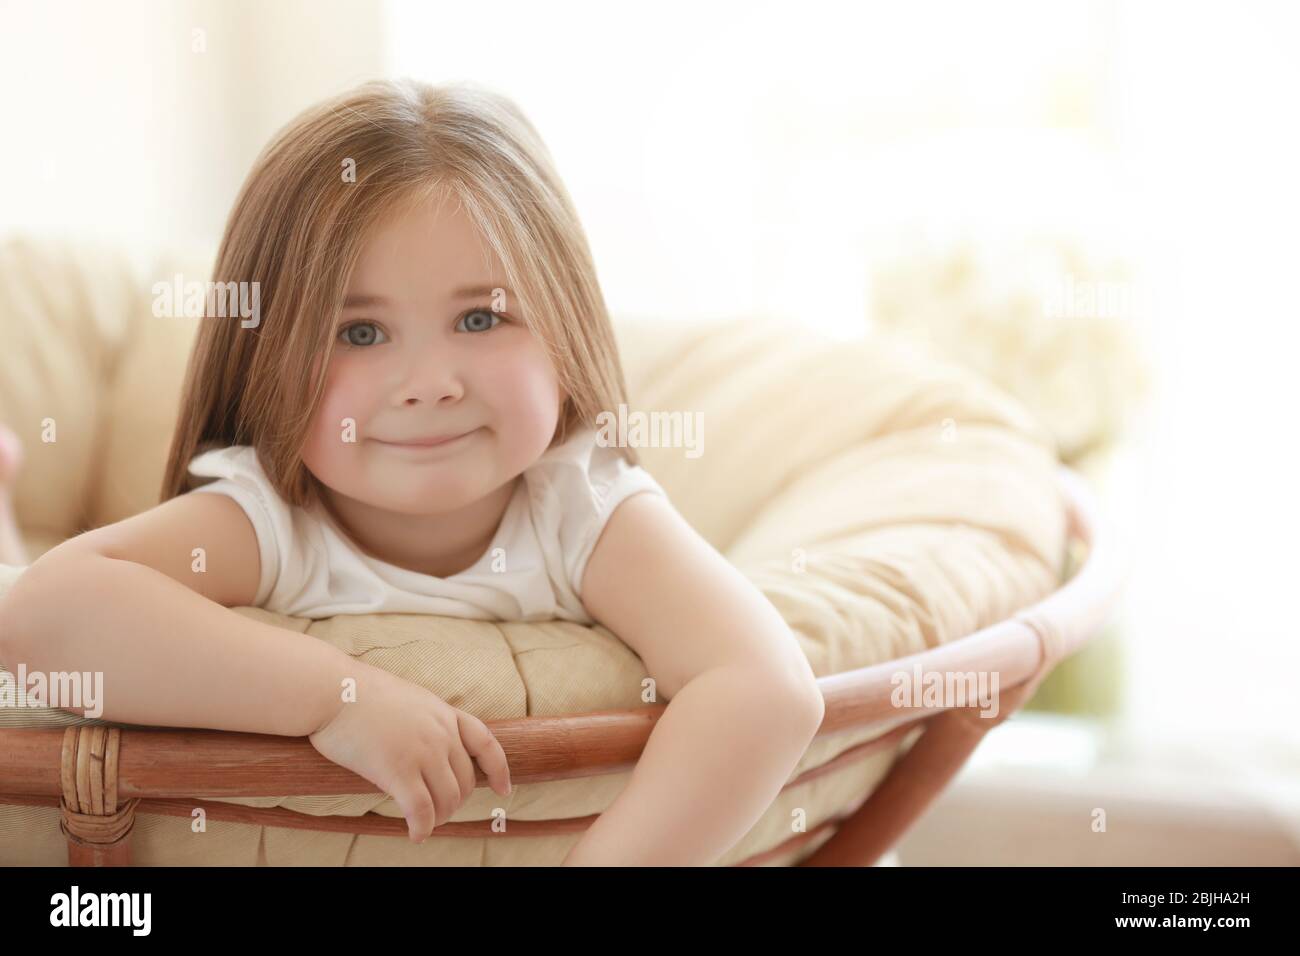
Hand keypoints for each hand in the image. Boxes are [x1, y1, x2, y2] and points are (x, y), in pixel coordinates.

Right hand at [307, 662, 511, 842]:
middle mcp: (441, 734)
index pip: (486, 743)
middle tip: (436, 811)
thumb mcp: (409, 699)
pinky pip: (421, 810)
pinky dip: (422, 827)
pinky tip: (415, 835)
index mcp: (444, 714)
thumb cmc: (359, 695)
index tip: (504, 789)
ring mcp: (422, 752)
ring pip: (447, 799)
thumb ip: (426, 721)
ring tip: (425, 824)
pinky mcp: (398, 771)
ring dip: (439, 818)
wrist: (333, 691)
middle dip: (454, 801)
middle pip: (465, 781)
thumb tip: (430, 744)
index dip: (499, 770)